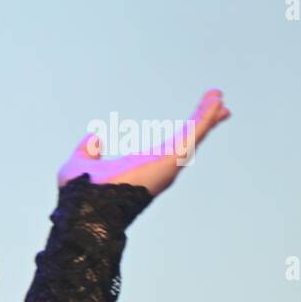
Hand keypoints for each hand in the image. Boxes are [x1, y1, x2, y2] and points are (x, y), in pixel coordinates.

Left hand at [58, 89, 231, 196]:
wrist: (84, 205)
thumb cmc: (80, 193)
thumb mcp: (81, 163)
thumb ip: (87, 151)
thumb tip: (94, 137)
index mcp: (140, 167)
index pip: (167, 148)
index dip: (180, 134)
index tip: (192, 121)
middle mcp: (157, 167)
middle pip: (187, 141)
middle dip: (203, 123)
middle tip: (220, 107)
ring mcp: (167, 164)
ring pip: (192, 136)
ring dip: (206, 116)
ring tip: (218, 96)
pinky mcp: (172, 160)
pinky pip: (192, 134)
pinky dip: (204, 118)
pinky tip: (214, 102)